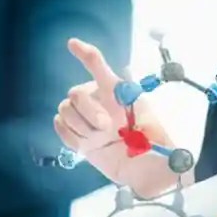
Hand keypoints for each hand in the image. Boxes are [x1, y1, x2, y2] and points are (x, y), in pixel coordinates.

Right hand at [53, 38, 182, 197]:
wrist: (147, 172)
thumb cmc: (156, 144)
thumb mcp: (152, 120)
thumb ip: (136, 105)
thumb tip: (125, 85)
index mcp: (116, 91)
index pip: (97, 66)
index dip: (84, 53)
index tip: (72, 43)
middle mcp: (98, 101)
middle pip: (76, 93)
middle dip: (89, 111)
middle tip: (107, 127)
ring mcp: (86, 119)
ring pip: (65, 110)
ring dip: (82, 127)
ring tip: (101, 139)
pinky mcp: (78, 136)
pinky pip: (60, 126)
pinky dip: (71, 135)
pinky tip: (86, 143)